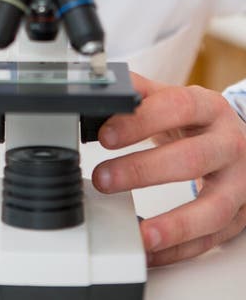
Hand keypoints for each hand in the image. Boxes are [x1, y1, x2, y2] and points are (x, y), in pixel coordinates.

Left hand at [92, 72, 245, 265]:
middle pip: (191, 159)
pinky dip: (179, 249)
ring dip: (174, 226)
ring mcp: (239, 184)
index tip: (105, 135)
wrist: (241, 144)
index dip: (140, 121)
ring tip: (141, 234)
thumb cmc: (201, 123)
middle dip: (143, 171)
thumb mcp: (176, 99)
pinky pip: (210, 239)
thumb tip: (106, 84)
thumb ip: (141, 93)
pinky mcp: (239, 217)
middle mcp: (230, 145)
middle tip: (103, 179)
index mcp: (211, 109)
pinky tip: (151, 251)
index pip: (178, 108)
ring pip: (212, 208)